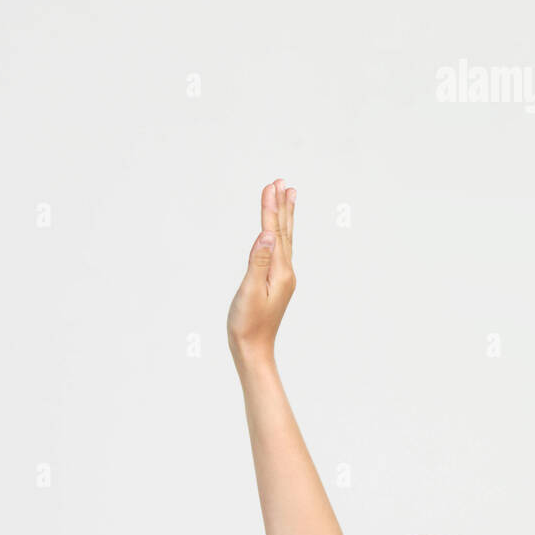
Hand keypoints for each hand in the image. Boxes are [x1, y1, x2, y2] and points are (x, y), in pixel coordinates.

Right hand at [226, 179, 295, 360]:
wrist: (253, 351)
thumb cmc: (247, 325)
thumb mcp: (250, 292)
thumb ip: (258, 262)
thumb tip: (267, 235)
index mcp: (280, 272)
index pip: (274, 232)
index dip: (270, 208)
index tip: (270, 186)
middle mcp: (286, 273)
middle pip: (284, 232)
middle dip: (281, 206)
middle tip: (282, 183)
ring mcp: (283, 279)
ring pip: (284, 240)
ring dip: (284, 218)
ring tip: (287, 197)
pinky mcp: (277, 284)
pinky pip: (280, 252)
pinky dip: (280, 235)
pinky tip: (279, 233)